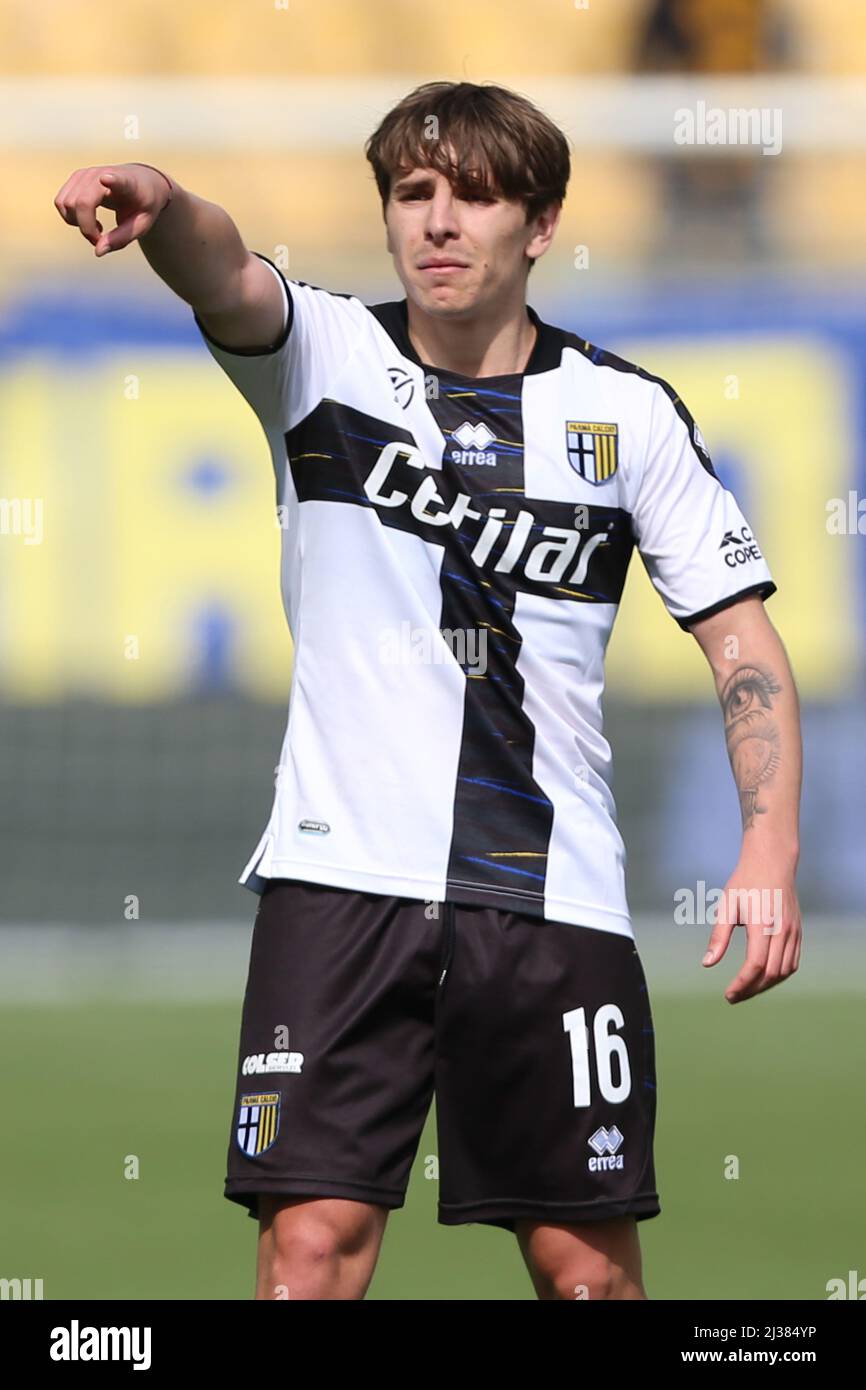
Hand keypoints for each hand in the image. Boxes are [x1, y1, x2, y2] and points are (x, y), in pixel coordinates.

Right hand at [53, 164, 171, 256]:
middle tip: (101, 240)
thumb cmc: (143, 206)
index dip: (112, 181)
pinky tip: (89, 220)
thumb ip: (121, 239)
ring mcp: (86, 174)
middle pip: (81, 203)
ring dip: (77, 224)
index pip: (119, 181)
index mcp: (128, 184)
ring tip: (98, 229)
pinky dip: (71, 217)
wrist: (142, 183)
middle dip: (87, 229)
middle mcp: (103, 174)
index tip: (106, 178)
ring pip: (66, 203)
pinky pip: (61, 202)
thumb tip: (97, 251)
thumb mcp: (141, 226)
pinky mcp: (75, 177)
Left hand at [701, 853, 801, 1002]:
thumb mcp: (727, 905)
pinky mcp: (798, 932)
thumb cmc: (746, 882)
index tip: (728, 994)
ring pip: (784, 972)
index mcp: (762, 924)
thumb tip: (707, 963)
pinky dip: (779, 975)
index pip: (755, 965)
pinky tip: (764, 977)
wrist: (772, 862)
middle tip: (734, 996)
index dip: (741, 984)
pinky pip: (792, 963)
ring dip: (766, 985)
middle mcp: (782, 931)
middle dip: (751, 990)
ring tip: (747, 989)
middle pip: (770, 974)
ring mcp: (793, 932)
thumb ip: (718, 936)